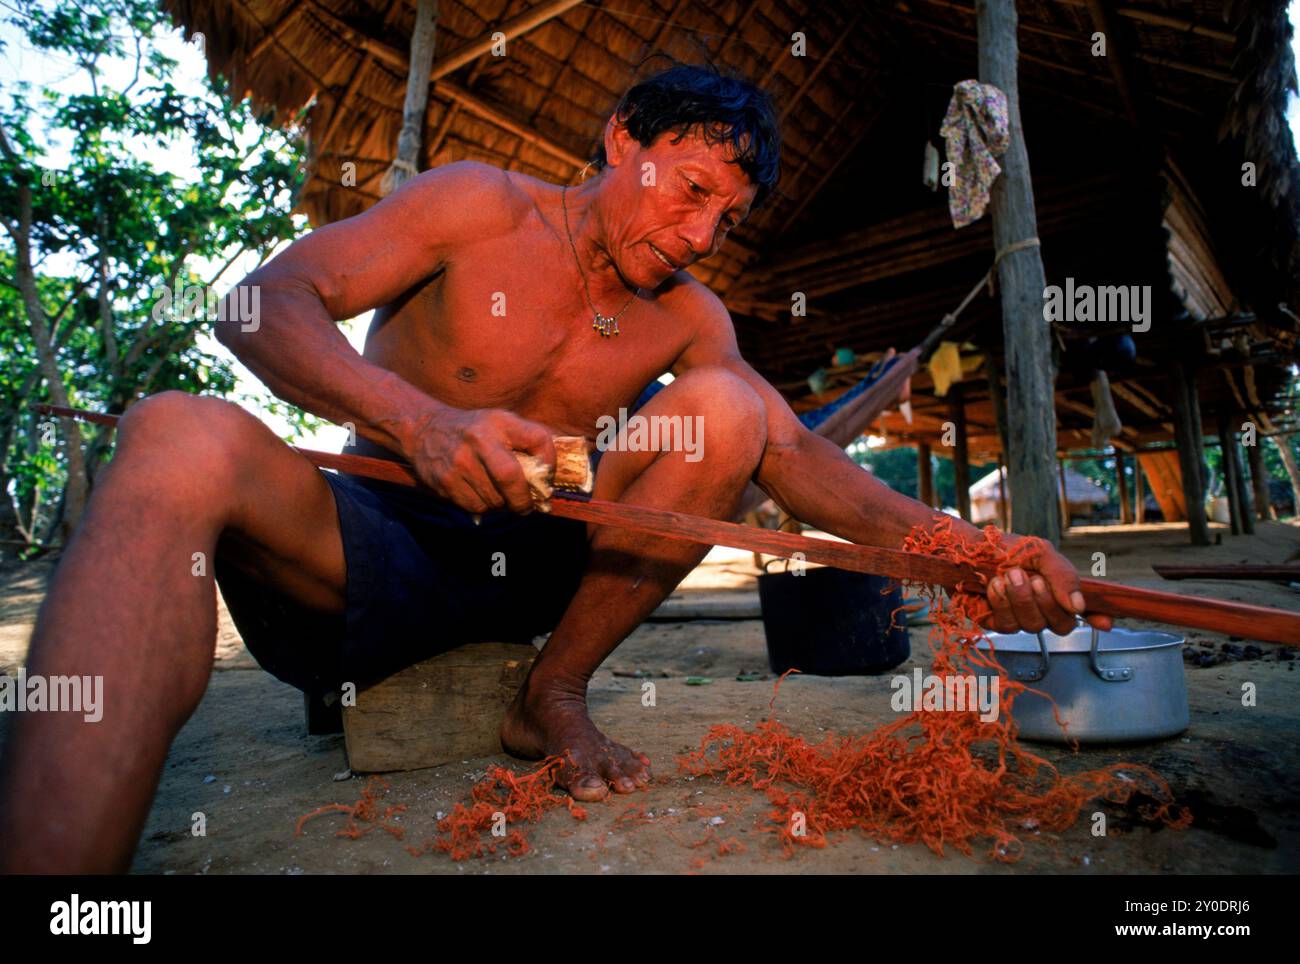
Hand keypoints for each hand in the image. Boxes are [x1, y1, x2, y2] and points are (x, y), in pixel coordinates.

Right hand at [405, 405, 555, 514]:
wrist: (424, 430)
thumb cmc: (474, 430)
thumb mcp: (501, 422)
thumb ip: (527, 441)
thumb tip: (549, 477)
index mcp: (499, 423)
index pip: (538, 440)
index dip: (549, 462)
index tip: (547, 476)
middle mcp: (478, 440)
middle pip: (511, 479)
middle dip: (523, 499)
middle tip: (527, 506)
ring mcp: (459, 462)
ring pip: (494, 499)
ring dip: (502, 503)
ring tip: (498, 493)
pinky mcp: (445, 482)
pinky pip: (476, 506)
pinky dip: (484, 506)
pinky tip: (479, 492)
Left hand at [981, 539, 1112, 635]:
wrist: (966, 548)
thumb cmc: (1004, 548)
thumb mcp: (1040, 553)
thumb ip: (1063, 576)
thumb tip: (1079, 606)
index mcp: (1057, 591)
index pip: (1084, 612)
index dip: (1097, 618)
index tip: (1105, 622)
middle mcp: (1041, 608)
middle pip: (1062, 625)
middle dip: (1047, 602)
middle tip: (1032, 579)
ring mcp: (1019, 618)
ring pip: (1033, 626)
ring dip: (1021, 599)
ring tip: (1009, 576)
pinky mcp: (995, 623)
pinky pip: (1007, 625)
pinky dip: (1001, 603)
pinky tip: (994, 585)